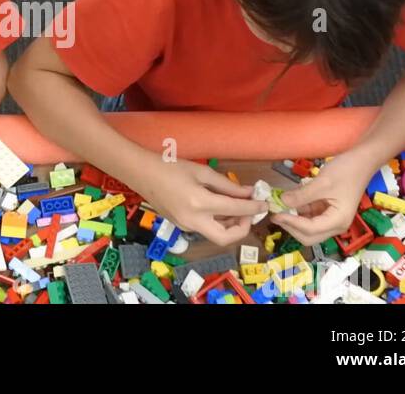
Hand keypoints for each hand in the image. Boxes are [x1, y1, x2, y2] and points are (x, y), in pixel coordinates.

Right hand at [138, 159, 267, 245]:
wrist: (140, 173)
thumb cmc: (169, 166)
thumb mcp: (201, 172)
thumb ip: (227, 185)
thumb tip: (248, 192)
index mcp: (199, 203)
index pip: (235, 210)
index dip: (253, 207)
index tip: (264, 203)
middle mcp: (193, 220)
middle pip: (225, 238)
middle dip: (242, 228)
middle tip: (248, 213)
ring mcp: (185, 226)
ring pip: (215, 235)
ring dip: (230, 225)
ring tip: (236, 207)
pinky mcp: (180, 225)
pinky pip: (204, 228)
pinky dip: (217, 222)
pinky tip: (219, 207)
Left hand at [272, 151, 375, 244]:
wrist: (362, 161)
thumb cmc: (346, 171)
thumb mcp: (322, 182)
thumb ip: (301, 195)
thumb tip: (282, 202)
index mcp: (338, 220)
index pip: (310, 229)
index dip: (291, 223)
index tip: (275, 214)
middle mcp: (335, 225)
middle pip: (308, 236)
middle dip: (291, 227)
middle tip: (275, 214)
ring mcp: (331, 219)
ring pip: (307, 229)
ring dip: (293, 220)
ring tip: (279, 207)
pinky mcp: (327, 212)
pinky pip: (309, 217)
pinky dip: (298, 213)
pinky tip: (290, 202)